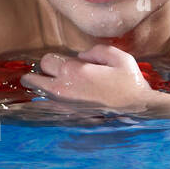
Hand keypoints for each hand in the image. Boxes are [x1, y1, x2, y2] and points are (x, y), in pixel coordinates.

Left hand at [19, 45, 154, 111]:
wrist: (138, 110)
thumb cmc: (130, 83)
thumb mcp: (118, 57)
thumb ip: (96, 51)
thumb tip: (82, 55)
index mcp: (72, 71)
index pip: (46, 60)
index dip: (55, 59)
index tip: (65, 62)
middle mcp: (62, 89)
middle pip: (32, 80)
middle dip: (39, 75)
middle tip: (50, 75)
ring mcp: (64, 106)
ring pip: (38, 96)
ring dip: (42, 90)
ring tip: (54, 88)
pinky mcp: (69, 118)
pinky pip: (50, 109)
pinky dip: (51, 104)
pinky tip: (61, 102)